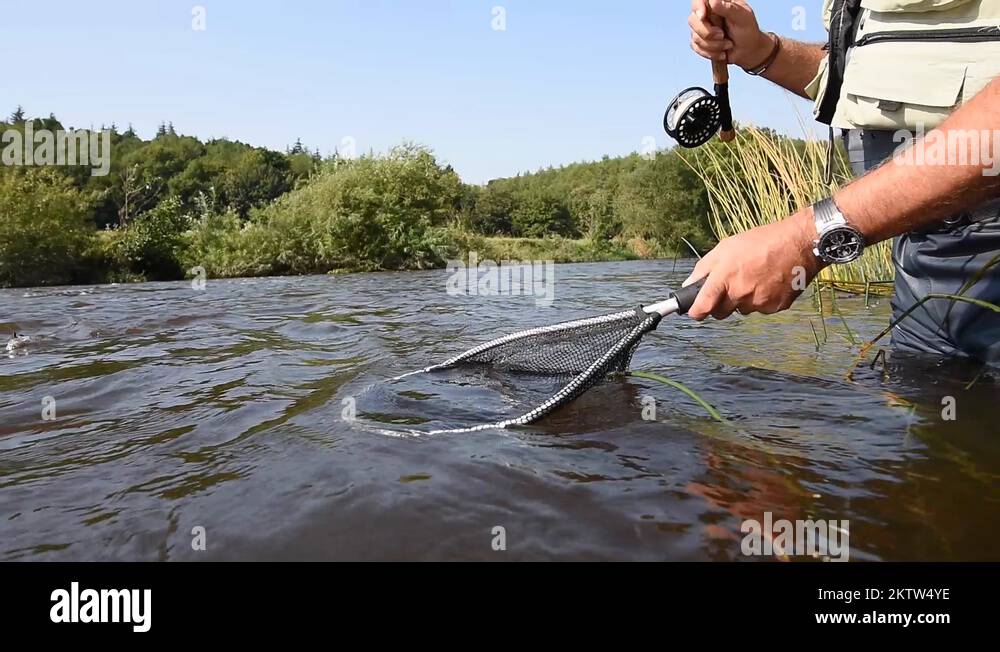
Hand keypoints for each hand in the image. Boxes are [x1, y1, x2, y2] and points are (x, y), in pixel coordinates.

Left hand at [684, 209, 820, 320]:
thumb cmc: (760, 241)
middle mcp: (740, 294)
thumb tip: (689, 285)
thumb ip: (704, 268)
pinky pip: (762, 309)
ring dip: (743, 300)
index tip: (695, 311)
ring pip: (742, 310)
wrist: (798, 243)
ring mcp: (759, 302)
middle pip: (721, 313)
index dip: (696, 312)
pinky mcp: (775, 307)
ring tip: (755, 277)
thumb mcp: (725, 247)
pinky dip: (762, 299)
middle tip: (730, 287)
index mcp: (724, 278)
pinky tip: (769, 282)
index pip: (702, 307)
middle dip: (720, 304)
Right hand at [689, 0, 773, 68]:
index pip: (700, 0)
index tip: (703, 16)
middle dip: (707, 32)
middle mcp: (708, 14)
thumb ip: (728, 8)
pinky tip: (722, 53)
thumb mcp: (742, 17)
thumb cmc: (748, 31)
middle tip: (722, 35)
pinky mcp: (700, 41)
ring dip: (713, 45)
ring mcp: (702, 28)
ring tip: (728, 45)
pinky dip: (710, 53)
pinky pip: (696, 47)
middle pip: (693, 20)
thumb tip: (713, 1)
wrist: (748, 51)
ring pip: (695, 36)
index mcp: (718, 3)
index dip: (697, 7)